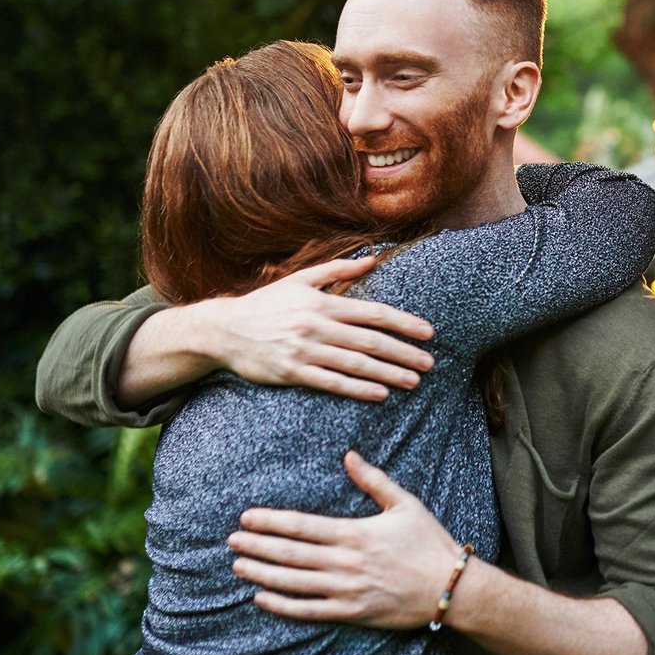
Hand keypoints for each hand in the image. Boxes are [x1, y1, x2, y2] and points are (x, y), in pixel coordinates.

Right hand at [201, 257, 435, 400]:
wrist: (225, 329)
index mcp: (321, 302)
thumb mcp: (299, 280)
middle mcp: (316, 325)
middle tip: (429, 364)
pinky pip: (331, 382)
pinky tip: (379, 394)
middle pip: (370, 340)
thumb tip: (372, 260)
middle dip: (403, 353)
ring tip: (412, 382)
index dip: (403, 323)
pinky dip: (358, 388)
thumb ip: (337, 270)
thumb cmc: (266, 304)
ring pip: (355, 363)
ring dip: (388, 373)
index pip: (373, 312)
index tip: (428, 333)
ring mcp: (304, 350)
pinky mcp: (292, 372)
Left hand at [228, 451, 467, 628]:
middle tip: (232, 540)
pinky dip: (283, 606)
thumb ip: (373, 480)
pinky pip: (310, 611)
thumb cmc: (429, 542)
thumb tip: (348, 455)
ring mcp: (347, 590)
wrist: (451, 587)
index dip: (270, 522)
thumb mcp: (404, 503)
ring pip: (294, 582)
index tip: (247, 518)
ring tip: (239, 565)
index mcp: (355, 533)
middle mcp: (346, 562)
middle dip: (258, 546)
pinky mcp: (353, 613)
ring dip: (263, 573)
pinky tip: (262, 598)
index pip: (301, 525)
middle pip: (291, 554)